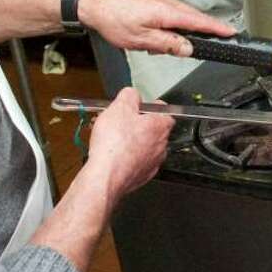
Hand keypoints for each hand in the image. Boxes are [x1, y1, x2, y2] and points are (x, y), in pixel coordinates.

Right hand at [28, 87, 171, 265]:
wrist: (105, 176)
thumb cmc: (114, 142)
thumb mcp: (119, 107)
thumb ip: (129, 96)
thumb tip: (133, 94)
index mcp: (160, 126)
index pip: (165, 112)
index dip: (150, 107)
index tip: (137, 107)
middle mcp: (161, 146)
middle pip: (153, 130)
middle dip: (137, 124)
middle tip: (119, 122)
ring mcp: (152, 164)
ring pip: (144, 147)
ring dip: (131, 142)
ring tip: (111, 138)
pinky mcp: (141, 178)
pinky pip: (136, 163)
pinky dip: (126, 158)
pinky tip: (112, 155)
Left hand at [77, 0, 234, 55]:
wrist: (95, 5)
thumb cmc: (114, 21)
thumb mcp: (141, 40)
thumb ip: (167, 44)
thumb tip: (188, 47)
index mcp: (166, 11)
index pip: (198, 21)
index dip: (216, 28)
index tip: (231, 33)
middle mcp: (166, 1)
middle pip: (193, 17)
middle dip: (201, 30)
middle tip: (205, 42)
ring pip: (181, 16)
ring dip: (180, 31)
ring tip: (159, 45)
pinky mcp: (153, 0)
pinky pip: (170, 13)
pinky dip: (171, 25)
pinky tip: (157, 36)